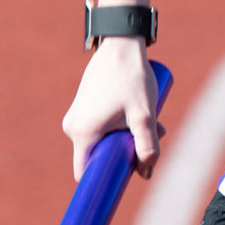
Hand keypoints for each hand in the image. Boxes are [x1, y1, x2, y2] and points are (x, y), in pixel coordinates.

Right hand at [61, 39, 164, 180]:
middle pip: (99, 155)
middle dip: (126, 152)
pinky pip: (99, 127)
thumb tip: (145, 173)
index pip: (85, 172)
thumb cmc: (132, 78)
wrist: (121, 44)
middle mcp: (72, 127)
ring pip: (102, 139)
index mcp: (82, 133)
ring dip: (126, 136)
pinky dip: (118, 125)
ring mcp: (76, 116)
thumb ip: (148, 147)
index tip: (127, 177)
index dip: (104, 180)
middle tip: (152, 134)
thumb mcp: (144, 115)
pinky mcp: (82, 106)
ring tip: (149, 118)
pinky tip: (136, 111)